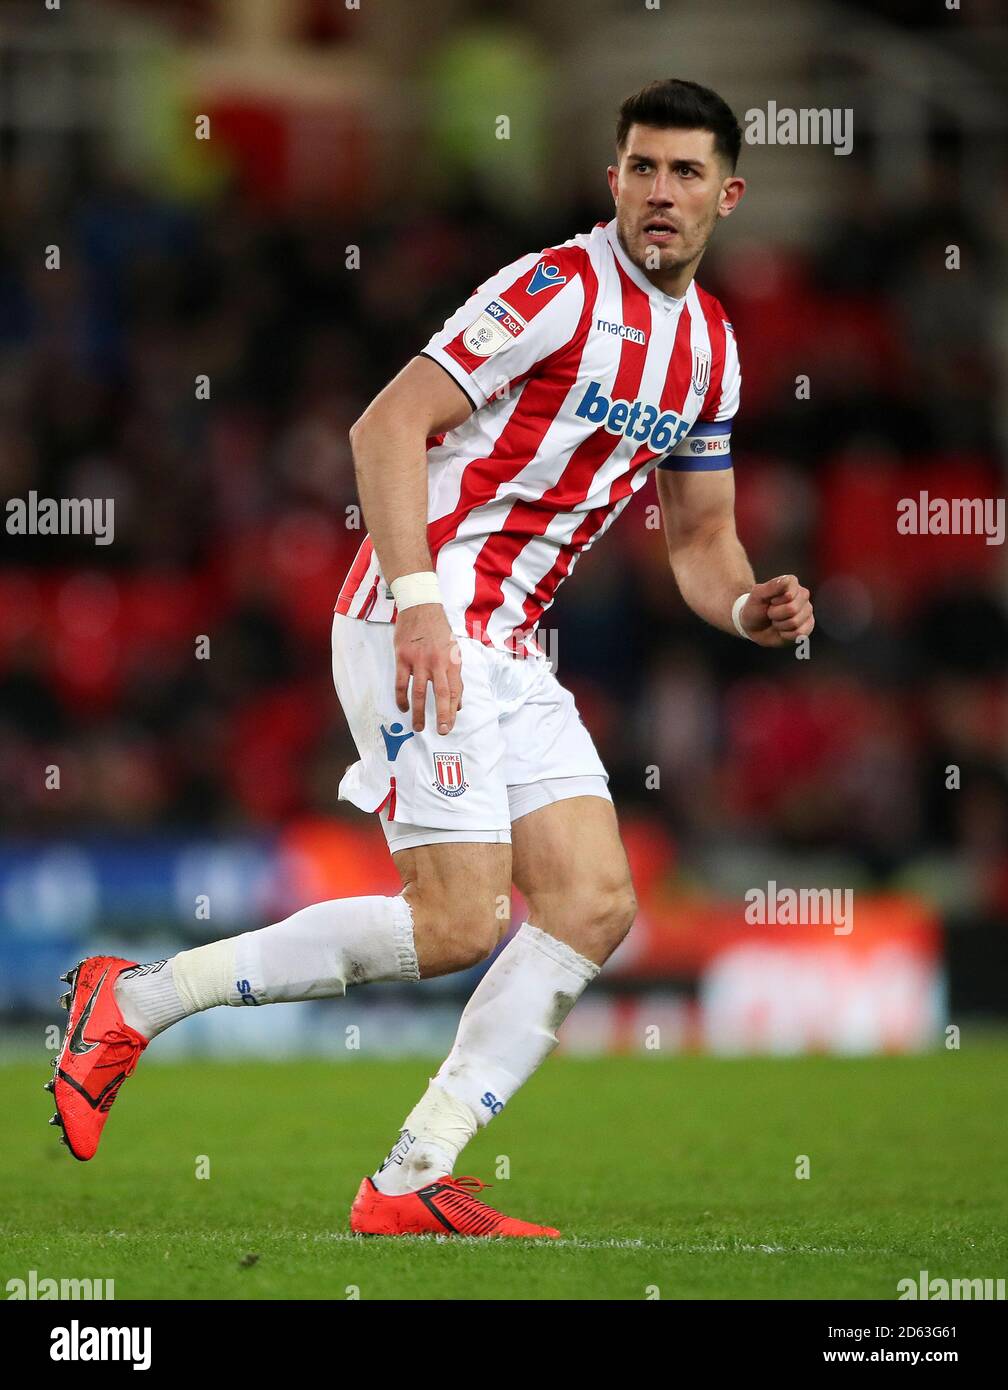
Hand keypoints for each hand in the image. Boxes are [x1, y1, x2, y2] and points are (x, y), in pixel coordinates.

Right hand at [394, 604, 463, 733]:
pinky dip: (401, 698)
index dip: (453, 709)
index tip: (450, 724)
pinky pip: (401, 682)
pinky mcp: (403, 657)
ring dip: (419, 712)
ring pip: (420, 692)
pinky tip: (403, 708)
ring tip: (418, 727)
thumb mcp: (454, 650)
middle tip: (442, 731)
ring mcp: (419, 660)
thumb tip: (458, 703)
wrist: (420, 606)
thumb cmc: (439, 630)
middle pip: (441, 694)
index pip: (455, 690)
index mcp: (452, 661)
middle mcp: (438, 662)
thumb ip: (455, 676)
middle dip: (442, 715)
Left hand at [740, 575, 813, 646]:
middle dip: (775, 614)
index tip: (770, 601)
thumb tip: (788, 579)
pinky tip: (782, 630)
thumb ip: (772, 586)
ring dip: (779, 625)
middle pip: (792, 609)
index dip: (776, 601)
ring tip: (776, 620)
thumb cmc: (755, 608)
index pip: (789, 594)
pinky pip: (800, 633)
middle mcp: (803, 595)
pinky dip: (786, 634)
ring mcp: (807, 611)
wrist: (753, 627)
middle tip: (771, 612)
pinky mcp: (808, 626)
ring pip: (795, 622)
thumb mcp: (757, 594)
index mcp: (792, 583)